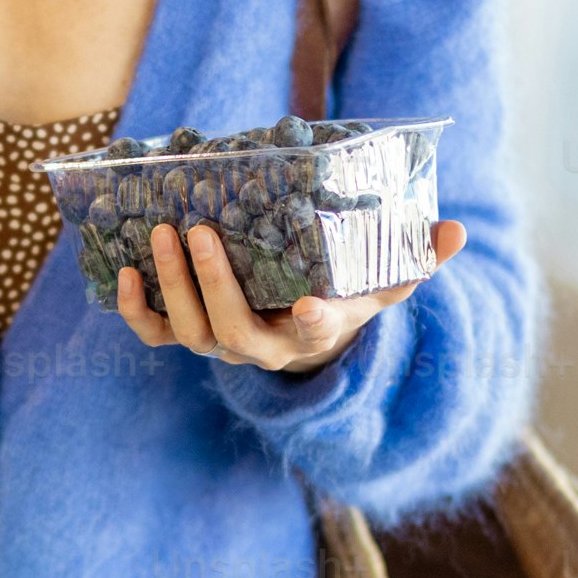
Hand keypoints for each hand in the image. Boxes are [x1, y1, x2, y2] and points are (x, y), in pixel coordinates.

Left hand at [118, 218, 467, 374]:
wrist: (300, 332)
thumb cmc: (342, 297)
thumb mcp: (381, 281)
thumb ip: (415, 260)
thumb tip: (457, 231)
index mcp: (312, 333)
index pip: (314, 333)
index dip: (313, 322)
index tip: (309, 305)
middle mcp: (263, 346)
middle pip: (232, 330)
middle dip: (211, 283)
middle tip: (198, 230)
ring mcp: (222, 343)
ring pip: (189, 330)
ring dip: (171, 285)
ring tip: (161, 233)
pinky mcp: (190, 333)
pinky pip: (154, 333)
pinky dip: (133, 311)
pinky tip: (120, 273)